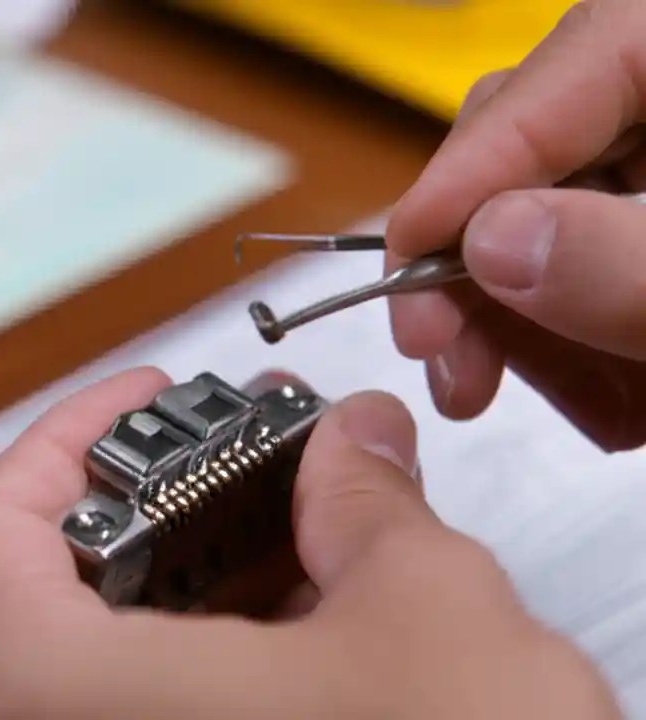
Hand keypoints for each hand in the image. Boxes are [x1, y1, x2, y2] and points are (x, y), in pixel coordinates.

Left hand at [0, 368, 619, 718]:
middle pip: (44, 596)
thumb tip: (355, 446)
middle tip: (235, 461)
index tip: (146, 400)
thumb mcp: (427, 617)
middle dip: (157, 514)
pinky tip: (305, 629)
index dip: (63, 442)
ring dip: (195, 589)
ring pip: (101, 669)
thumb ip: (372, 505)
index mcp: (50, 700)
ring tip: (293, 532)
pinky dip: (208, 667)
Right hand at [386, 0, 645, 450]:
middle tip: (452, 368)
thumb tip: (489, 243)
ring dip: (525, 327)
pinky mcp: (639, 233)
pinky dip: (575, 341)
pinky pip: (575, 265)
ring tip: (560, 406)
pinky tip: (608, 399)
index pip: (554, 80)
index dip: (464, 177)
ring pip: (538, 221)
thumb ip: (630, 263)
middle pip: (530, 154)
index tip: (403, 270)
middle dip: (482, 274)